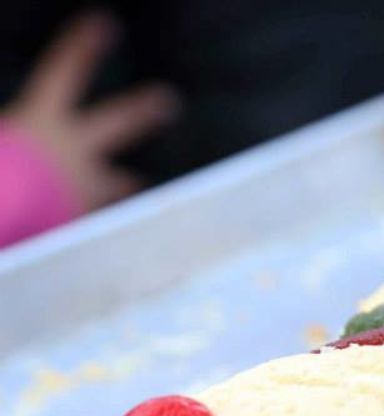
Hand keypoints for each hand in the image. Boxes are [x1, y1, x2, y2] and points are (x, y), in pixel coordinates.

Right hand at [1, 12, 179, 209]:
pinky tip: (78, 227)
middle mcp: (74, 151)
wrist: (4, 218)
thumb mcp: (1, 140)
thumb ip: (13, 135)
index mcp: (44, 122)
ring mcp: (84, 188)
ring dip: (121, 183)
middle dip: (142, 109)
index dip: (83, 46)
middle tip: (169, 100)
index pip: (64, 71)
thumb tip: (17, 134)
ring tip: (133, 182)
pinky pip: (88, 218)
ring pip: (113, 182)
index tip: (105, 22)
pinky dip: (80, 220)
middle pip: (117, 122)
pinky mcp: (83, 223)